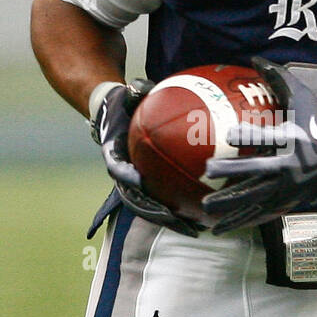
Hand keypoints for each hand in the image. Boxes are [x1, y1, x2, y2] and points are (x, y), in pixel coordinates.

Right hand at [91, 81, 199, 237]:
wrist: (110, 116)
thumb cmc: (120, 105)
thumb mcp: (124, 96)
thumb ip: (132, 92)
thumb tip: (139, 86)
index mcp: (115, 155)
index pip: (118, 168)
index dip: (127, 176)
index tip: (139, 181)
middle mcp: (124, 174)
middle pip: (137, 199)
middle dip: (156, 212)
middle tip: (176, 220)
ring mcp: (135, 183)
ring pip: (152, 207)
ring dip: (171, 219)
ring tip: (196, 229)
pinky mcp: (148, 186)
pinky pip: (166, 199)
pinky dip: (182, 208)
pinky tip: (205, 216)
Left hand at [201, 57, 316, 233]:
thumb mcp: (304, 97)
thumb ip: (279, 79)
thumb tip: (255, 58)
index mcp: (291, 140)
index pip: (267, 138)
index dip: (248, 137)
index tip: (227, 135)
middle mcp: (289, 167)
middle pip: (256, 172)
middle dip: (232, 173)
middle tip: (207, 171)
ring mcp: (288, 188)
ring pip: (255, 199)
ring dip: (230, 205)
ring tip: (205, 208)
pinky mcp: (287, 202)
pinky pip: (259, 214)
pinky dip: (240, 221)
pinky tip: (219, 228)